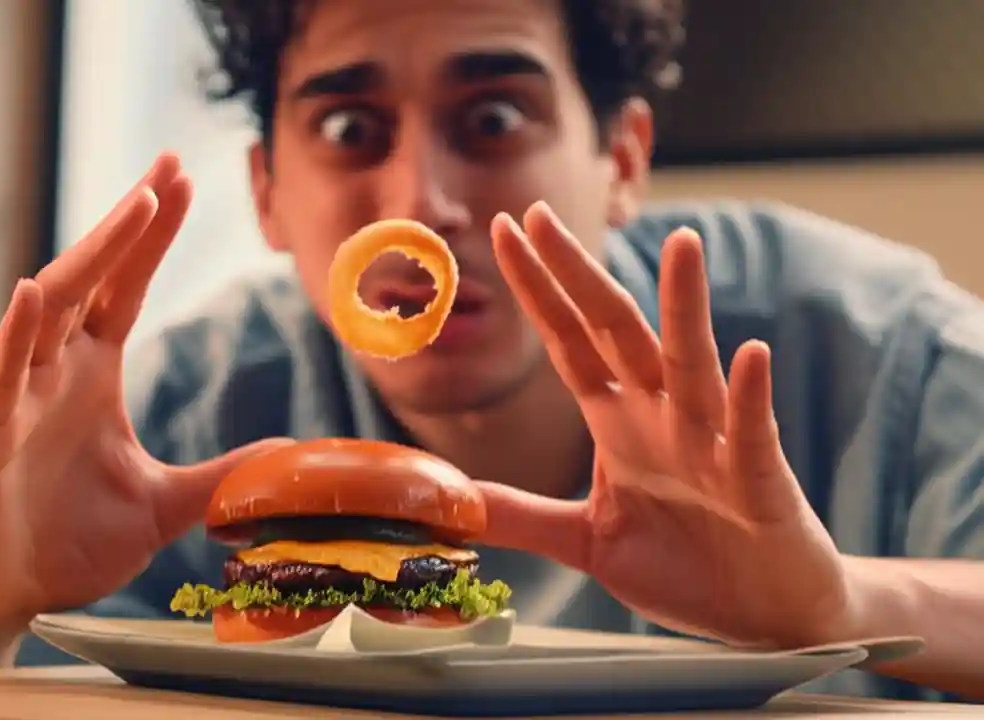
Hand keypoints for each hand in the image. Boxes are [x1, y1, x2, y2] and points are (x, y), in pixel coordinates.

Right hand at [0, 153, 288, 635]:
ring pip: (51, 310)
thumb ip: (220, 473)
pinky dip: (17, 335)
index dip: (153, 238)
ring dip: (91, 256)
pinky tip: (33, 293)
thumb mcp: (162, 505)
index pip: (128, 289)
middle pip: (94, 279)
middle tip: (167, 165)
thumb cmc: (64, 542)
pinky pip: (1, 377)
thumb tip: (287, 451)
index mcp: (92, 377)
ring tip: (132, 205)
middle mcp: (55, 372)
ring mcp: (17, 397)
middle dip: (130, 222)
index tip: (183, 181)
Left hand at [479, 203, 851, 648]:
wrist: (765, 618)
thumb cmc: (686, 568)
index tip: (504, 232)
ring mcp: (713, 445)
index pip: (570, 344)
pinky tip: (747, 354)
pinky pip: (752, 434)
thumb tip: (455, 499)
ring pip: (692, 364)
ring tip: (681, 244)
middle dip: (579, 276)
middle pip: (617, 333)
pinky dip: (748, 397)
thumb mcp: (588, 542)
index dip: (538, 291)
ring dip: (686, 307)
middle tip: (544, 214)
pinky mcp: (760, 485)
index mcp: (620, 424)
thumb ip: (526, 516)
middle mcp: (663, 419)